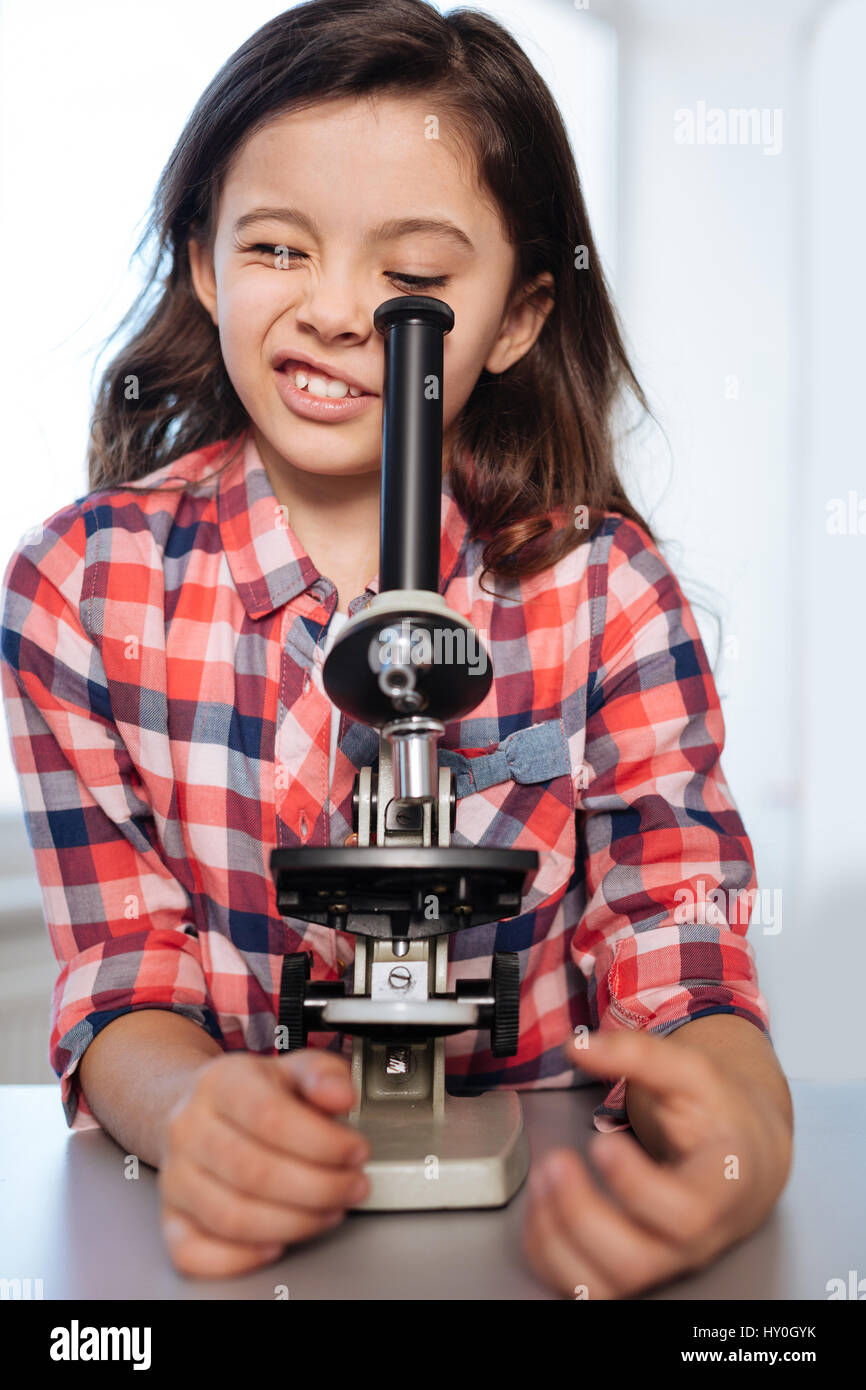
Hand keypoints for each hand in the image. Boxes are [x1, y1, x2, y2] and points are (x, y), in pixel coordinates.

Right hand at [157, 1049, 370, 1277]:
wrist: (200, 1110)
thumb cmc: (254, 1094)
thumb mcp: (293, 1069)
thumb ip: (324, 1075)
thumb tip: (341, 1095)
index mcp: (221, 1082)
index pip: (269, 1116)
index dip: (322, 1142)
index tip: (356, 1150)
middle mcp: (189, 1128)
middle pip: (253, 1171)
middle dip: (319, 1188)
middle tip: (354, 1186)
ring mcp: (175, 1176)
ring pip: (231, 1216)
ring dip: (294, 1223)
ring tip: (330, 1211)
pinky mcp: (171, 1217)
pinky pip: (194, 1252)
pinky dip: (240, 1258)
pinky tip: (277, 1244)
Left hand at [523, 1027, 792, 1298]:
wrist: (744, 1157)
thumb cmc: (721, 1118)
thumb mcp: (693, 1072)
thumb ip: (639, 1054)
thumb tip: (581, 1046)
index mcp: (720, 1189)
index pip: (686, 1214)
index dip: (636, 1186)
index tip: (603, 1141)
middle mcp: (692, 1240)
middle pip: (637, 1261)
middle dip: (582, 1215)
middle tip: (557, 1161)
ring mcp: (662, 1260)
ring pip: (607, 1285)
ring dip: (558, 1239)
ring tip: (542, 1181)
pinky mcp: (632, 1267)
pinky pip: (586, 1286)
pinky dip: (550, 1253)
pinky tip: (541, 1206)